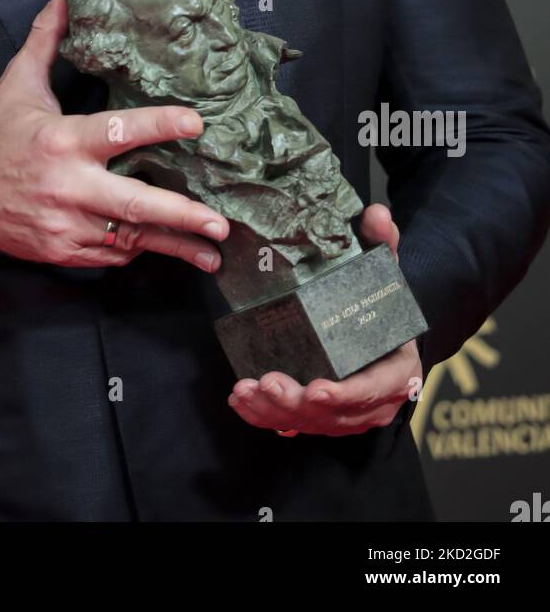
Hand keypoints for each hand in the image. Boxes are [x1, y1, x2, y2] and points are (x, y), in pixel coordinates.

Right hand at [0, 0, 228, 271]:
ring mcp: (65, 224)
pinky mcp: (62, 252)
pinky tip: (168, 247)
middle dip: (180, 214)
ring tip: (213, 254)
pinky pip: (110, 254)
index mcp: (61, 140)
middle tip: (219, 222)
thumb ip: (49, 35)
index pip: (118, 131)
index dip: (159, 126)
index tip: (196, 123)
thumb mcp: (18, 82)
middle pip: (132, 203)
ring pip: (128, 237)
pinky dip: (137, 248)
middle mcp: (67, 186)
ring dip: (173, 245)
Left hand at [227, 204, 421, 435]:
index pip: (373, 390)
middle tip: (268, 384)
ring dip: (275, 412)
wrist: (383, 332)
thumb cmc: (381, 303)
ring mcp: (344, 414)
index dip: (347, 394)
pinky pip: (292, 424)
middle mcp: (372, 402)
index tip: (318, 388)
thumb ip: (383, 244)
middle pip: (335, 414)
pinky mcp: (320, 416)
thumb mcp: (386, 272)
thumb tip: (377, 213)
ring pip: (310, 422)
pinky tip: (242, 401)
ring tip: (247, 391)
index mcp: (396, 372)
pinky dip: (265, 417)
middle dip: (299, 404)